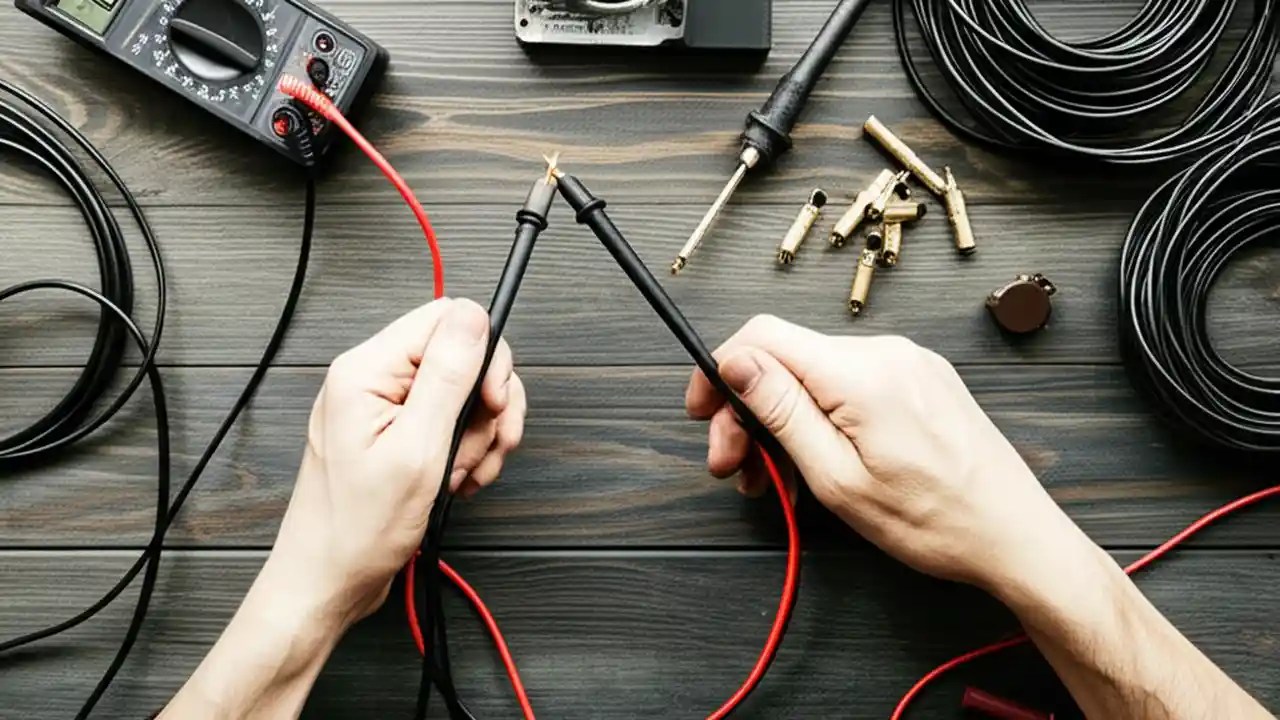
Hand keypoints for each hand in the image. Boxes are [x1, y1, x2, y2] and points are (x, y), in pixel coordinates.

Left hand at [273, 299, 526, 624]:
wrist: (328, 581)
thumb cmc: (355, 531)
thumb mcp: (415, 451)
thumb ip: (447, 378)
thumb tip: (473, 318)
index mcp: (367, 371)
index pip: (448, 318)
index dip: (485, 356)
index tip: (491, 402)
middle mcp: (372, 379)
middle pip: (463, 354)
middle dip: (486, 405)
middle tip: (474, 448)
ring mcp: (385, 406)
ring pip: (465, 391)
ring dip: (481, 435)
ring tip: (463, 473)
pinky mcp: (397, 431)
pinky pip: (452, 420)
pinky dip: (468, 450)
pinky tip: (458, 479)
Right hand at [685, 315, 1080, 593]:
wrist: (1015, 537)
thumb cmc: (938, 522)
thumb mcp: (838, 479)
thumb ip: (782, 412)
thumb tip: (736, 361)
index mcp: (862, 373)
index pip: (762, 336)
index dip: (719, 371)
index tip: (703, 413)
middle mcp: (886, 353)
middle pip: (785, 360)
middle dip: (748, 412)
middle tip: (736, 468)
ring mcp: (907, 363)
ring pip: (815, 376)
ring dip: (782, 422)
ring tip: (775, 478)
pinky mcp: (920, 379)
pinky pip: (850, 384)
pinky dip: (820, 419)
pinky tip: (815, 461)